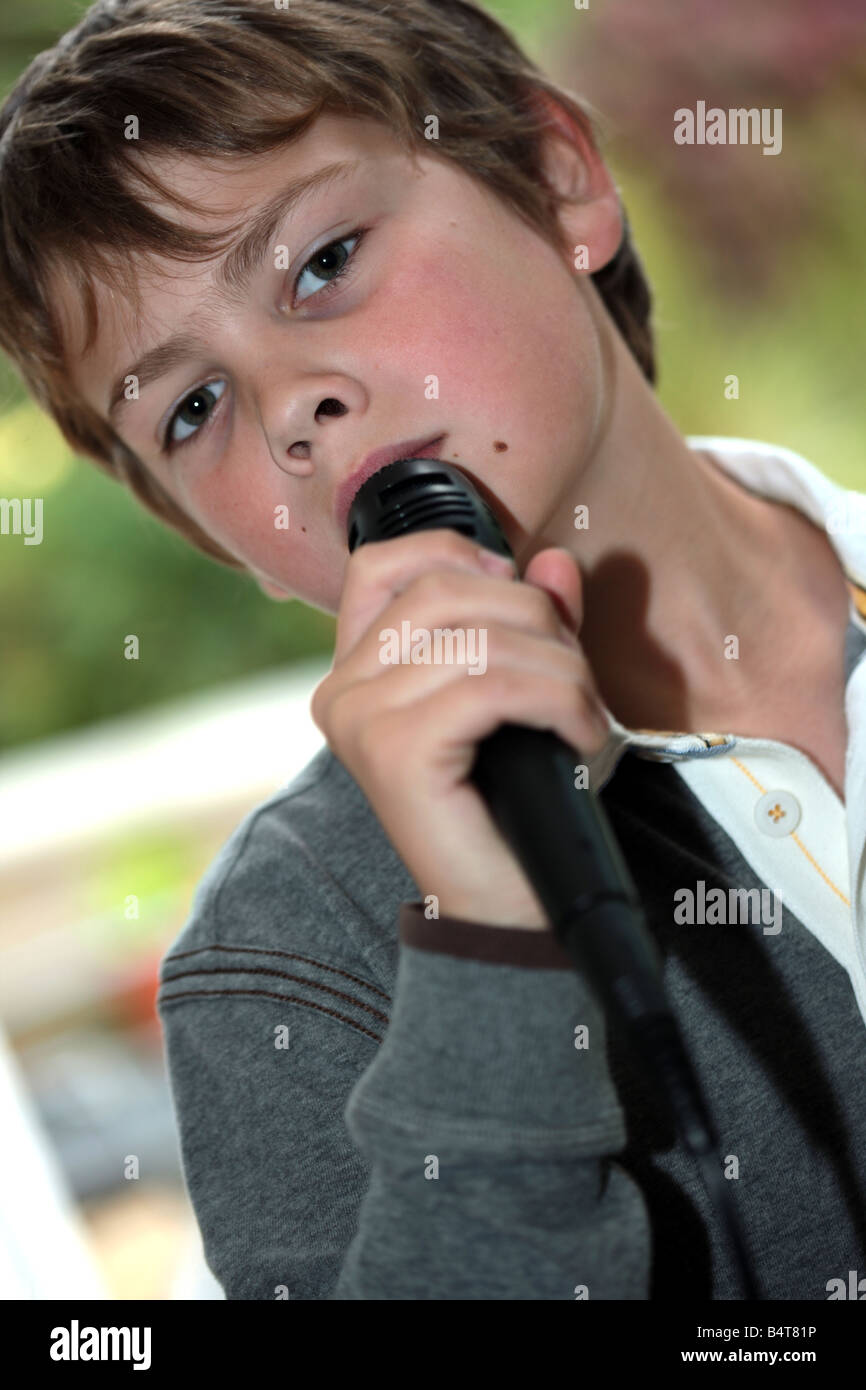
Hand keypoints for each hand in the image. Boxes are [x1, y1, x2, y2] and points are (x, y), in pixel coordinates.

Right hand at [311, 529, 609, 928]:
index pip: (384, 562)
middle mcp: (342, 689)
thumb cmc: (514, 803)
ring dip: (561, 670)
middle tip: (577, 680)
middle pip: (449, 590)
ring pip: (482, 639)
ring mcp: (359, 718)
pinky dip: (558, 701)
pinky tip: (580, 738)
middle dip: (538, 620)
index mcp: (357, 669)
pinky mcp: (393, 750)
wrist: (505, 912)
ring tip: (584, 716)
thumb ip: (534, 622)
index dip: (459, 553)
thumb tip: (552, 560)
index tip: (521, 593)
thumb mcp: (528, 692)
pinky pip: (493, 686)